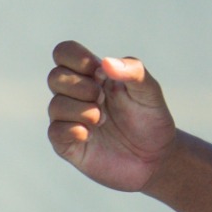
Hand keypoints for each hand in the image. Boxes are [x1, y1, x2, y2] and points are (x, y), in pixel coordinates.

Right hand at [46, 40, 178, 191]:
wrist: (156, 158)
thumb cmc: (151, 119)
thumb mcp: (150, 92)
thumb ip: (134, 71)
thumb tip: (105, 62)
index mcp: (93, 75)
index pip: (65, 52)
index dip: (75, 57)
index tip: (99, 72)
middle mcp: (77, 95)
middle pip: (55, 76)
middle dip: (80, 86)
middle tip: (103, 99)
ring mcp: (71, 119)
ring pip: (55, 105)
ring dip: (80, 110)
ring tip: (102, 120)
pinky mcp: (69, 145)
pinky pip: (54, 131)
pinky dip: (72, 130)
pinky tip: (89, 134)